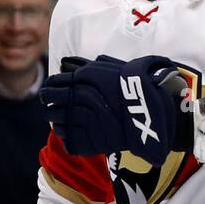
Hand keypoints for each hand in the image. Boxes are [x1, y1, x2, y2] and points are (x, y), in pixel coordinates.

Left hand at [40, 53, 185, 164]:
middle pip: (55, 100)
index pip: (57, 81)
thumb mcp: (113, 68)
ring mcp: (89, 120)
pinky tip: (66, 133)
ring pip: (60, 121)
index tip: (48, 91)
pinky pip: (71, 140)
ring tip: (56, 120)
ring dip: (55, 120)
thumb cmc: (138, 87)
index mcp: (89, 77)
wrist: (157, 114)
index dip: (50, 87)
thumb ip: (89, 66)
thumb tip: (67, 63)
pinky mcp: (94, 140)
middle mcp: (85, 96)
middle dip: (49, 103)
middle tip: (47, 105)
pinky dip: (66, 137)